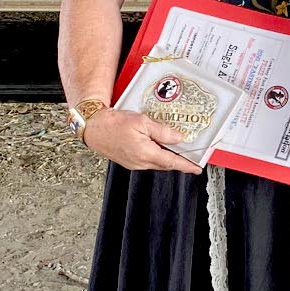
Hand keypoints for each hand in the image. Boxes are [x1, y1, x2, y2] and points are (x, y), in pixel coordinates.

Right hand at [82, 108, 203, 173]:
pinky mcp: (129, 161)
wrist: (93, 127)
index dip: (186, 166)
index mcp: (145, 153)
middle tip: (191, 157)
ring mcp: (133, 163)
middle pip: (165, 164)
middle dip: (179, 162)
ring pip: (157, 163)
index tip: (196, 168)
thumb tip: (178, 138)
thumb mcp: (141, 122)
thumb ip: (162, 131)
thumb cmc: (113, 123)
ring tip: (177, 150)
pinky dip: (156, 156)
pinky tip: (159, 147)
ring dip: (167, 158)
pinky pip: (148, 161)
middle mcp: (140, 162)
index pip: (171, 162)